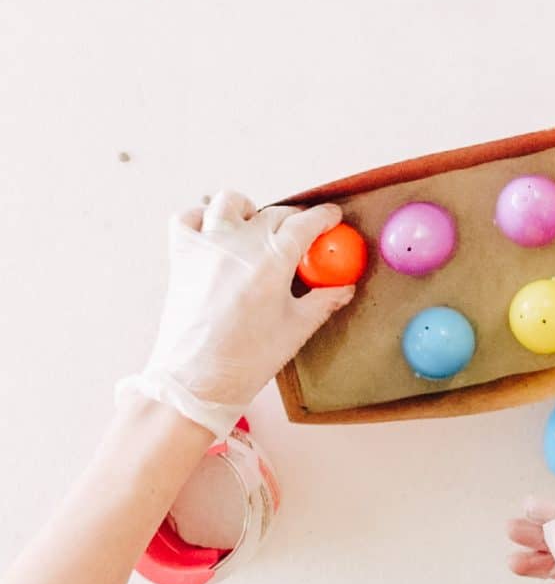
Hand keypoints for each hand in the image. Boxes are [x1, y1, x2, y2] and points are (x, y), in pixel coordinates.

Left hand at [117, 190, 354, 437]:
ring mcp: (207, 246)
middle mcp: (238, 244)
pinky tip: (216, 233)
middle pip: (276, 213)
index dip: (325, 217)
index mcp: (272, 261)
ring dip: (250, 209)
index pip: (306, 223)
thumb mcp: (296, 330)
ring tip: (256, 228)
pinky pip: (189, 217)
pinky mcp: (181, 255)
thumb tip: (344, 287)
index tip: (332, 218)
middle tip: (303, 239)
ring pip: (231, 202)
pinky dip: (204, 217)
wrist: (195, 382)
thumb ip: (324, 301)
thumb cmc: (246, 360)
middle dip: (295, 220)